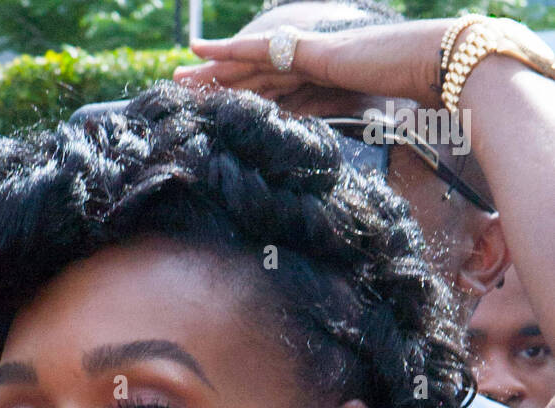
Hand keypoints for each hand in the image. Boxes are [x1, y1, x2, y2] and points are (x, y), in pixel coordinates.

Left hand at [174, 19, 454, 109]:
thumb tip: (327, 155)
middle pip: (255, 76)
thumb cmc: (412, 99)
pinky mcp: (307, 50)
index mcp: (321, 82)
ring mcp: (307, 55)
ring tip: (180, 76)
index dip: (243, 99)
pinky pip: (260, 51)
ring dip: (213, 70)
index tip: (217, 109)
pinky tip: (203, 53)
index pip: (274, 93)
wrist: (429, 69)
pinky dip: (230, 52)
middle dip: (218, 82)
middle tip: (182, 88)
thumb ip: (343, 128)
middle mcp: (309, 66)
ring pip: (249, 64)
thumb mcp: (368, 122)